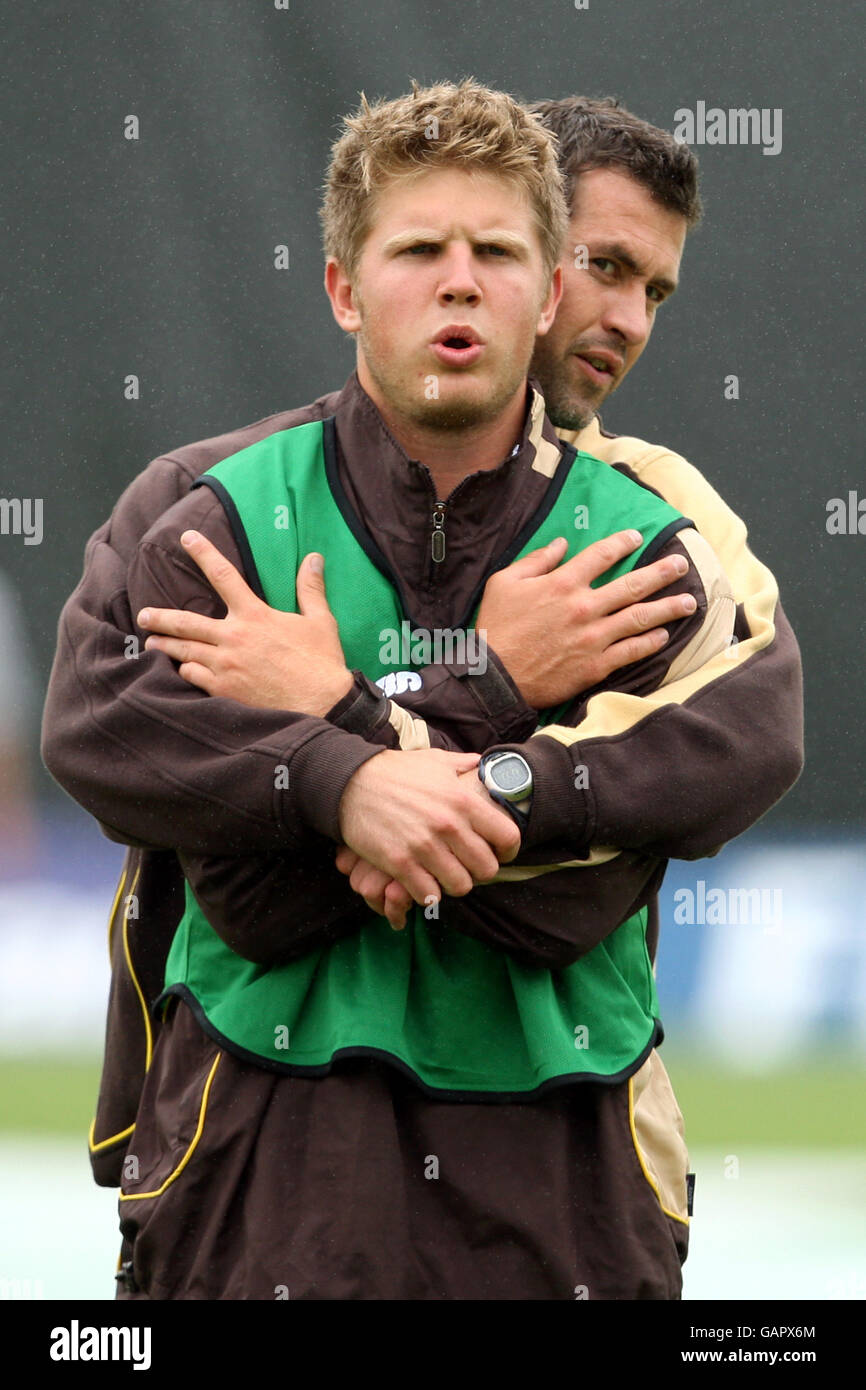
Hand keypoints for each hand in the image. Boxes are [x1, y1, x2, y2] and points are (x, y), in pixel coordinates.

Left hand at [137, 530, 353, 715]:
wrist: (322, 704)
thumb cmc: (321, 662)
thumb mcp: (320, 621)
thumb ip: (310, 588)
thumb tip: (313, 557)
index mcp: (255, 615)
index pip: (224, 575)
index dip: (204, 553)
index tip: (187, 538)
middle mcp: (234, 637)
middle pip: (185, 621)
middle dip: (160, 617)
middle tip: (143, 616)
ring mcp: (225, 665)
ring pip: (183, 651)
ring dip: (164, 646)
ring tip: (151, 644)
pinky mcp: (224, 690)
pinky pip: (192, 678)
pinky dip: (185, 672)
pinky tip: (180, 671)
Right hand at [337, 749, 518, 911]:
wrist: (350, 782)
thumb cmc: (395, 771)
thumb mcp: (434, 760)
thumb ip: (464, 764)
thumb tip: (483, 764)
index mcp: (463, 800)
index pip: (508, 836)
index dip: (508, 850)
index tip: (500, 853)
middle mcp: (449, 825)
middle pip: (487, 869)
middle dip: (480, 871)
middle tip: (468, 866)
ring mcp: (424, 847)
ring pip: (460, 886)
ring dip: (454, 884)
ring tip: (445, 875)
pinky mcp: (400, 864)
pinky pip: (429, 895)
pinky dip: (428, 893)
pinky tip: (422, 882)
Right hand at [476, 529, 696, 707]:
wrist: (495, 676)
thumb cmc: (496, 627)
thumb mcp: (504, 582)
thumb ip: (537, 560)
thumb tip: (562, 544)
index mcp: (563, 583)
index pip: (602, 555)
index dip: (622, 543)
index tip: (637, 538)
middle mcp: (584, 607)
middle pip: (633, 585)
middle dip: (662, 572)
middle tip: (682, 565)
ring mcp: (593, 638)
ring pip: (640, 618)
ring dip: (668, 608)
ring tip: (690, 602)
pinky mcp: (594, 666)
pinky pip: (630, 652)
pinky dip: (650, 643)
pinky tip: (664, 636)